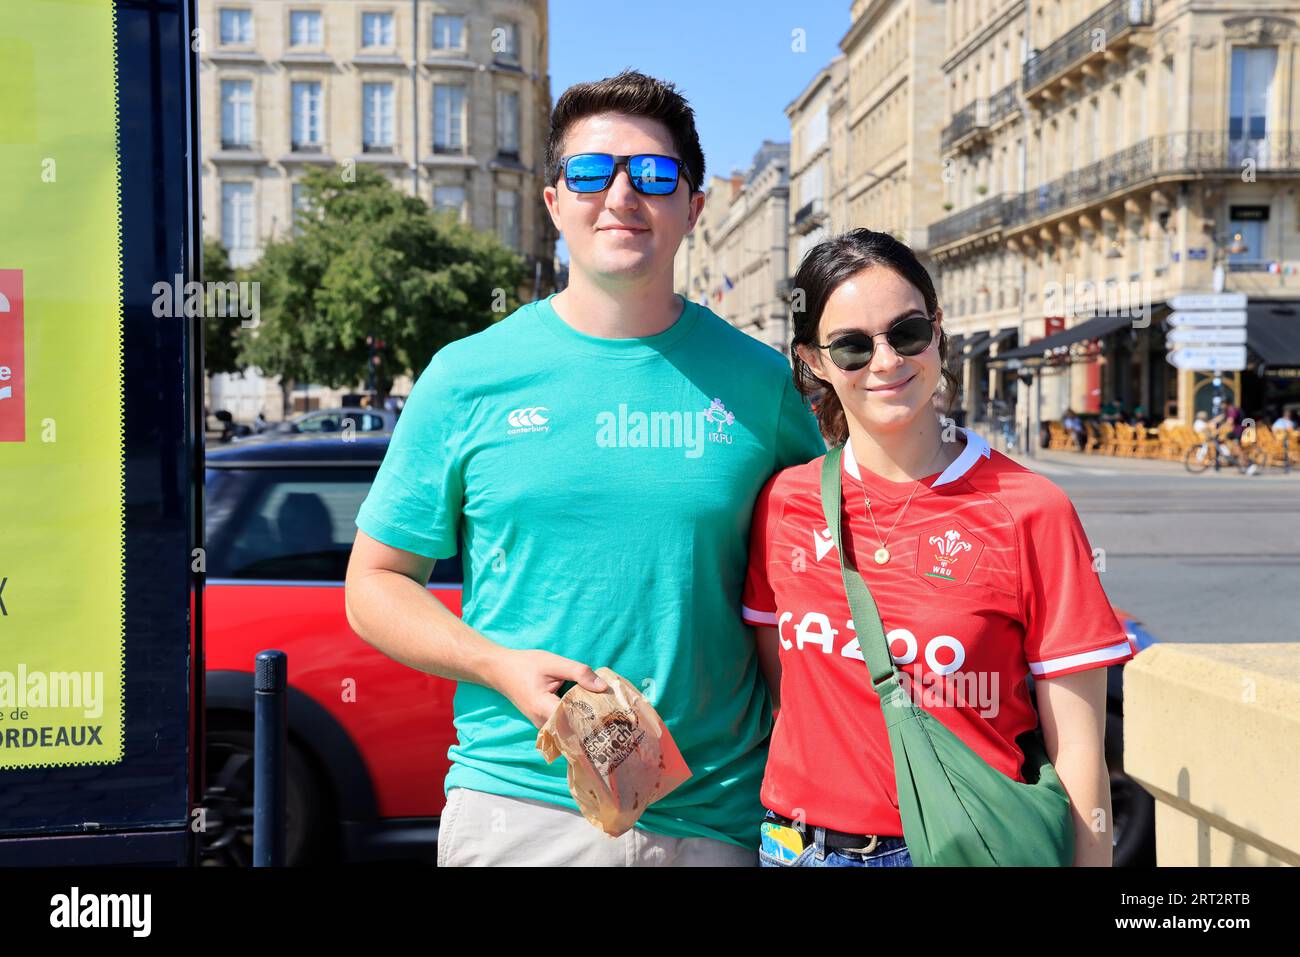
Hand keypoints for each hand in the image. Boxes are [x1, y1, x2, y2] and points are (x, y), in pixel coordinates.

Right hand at [490, 648, 608, 728]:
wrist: (500, 670)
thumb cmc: (526, 665)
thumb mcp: (553, 663)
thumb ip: (578, 673)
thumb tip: (603, 687)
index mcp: (544, 708)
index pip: (574, 723)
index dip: (593, 721)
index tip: (612, 717)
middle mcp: (542, 723)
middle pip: (573, 731)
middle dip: (593, 726)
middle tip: (615, 720)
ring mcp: (541, 726)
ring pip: (568, 732)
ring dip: (585, 726)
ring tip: (607, 718)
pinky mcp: (543, 723)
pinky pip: (562, 728)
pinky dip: (576, 722)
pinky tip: (590, 714)